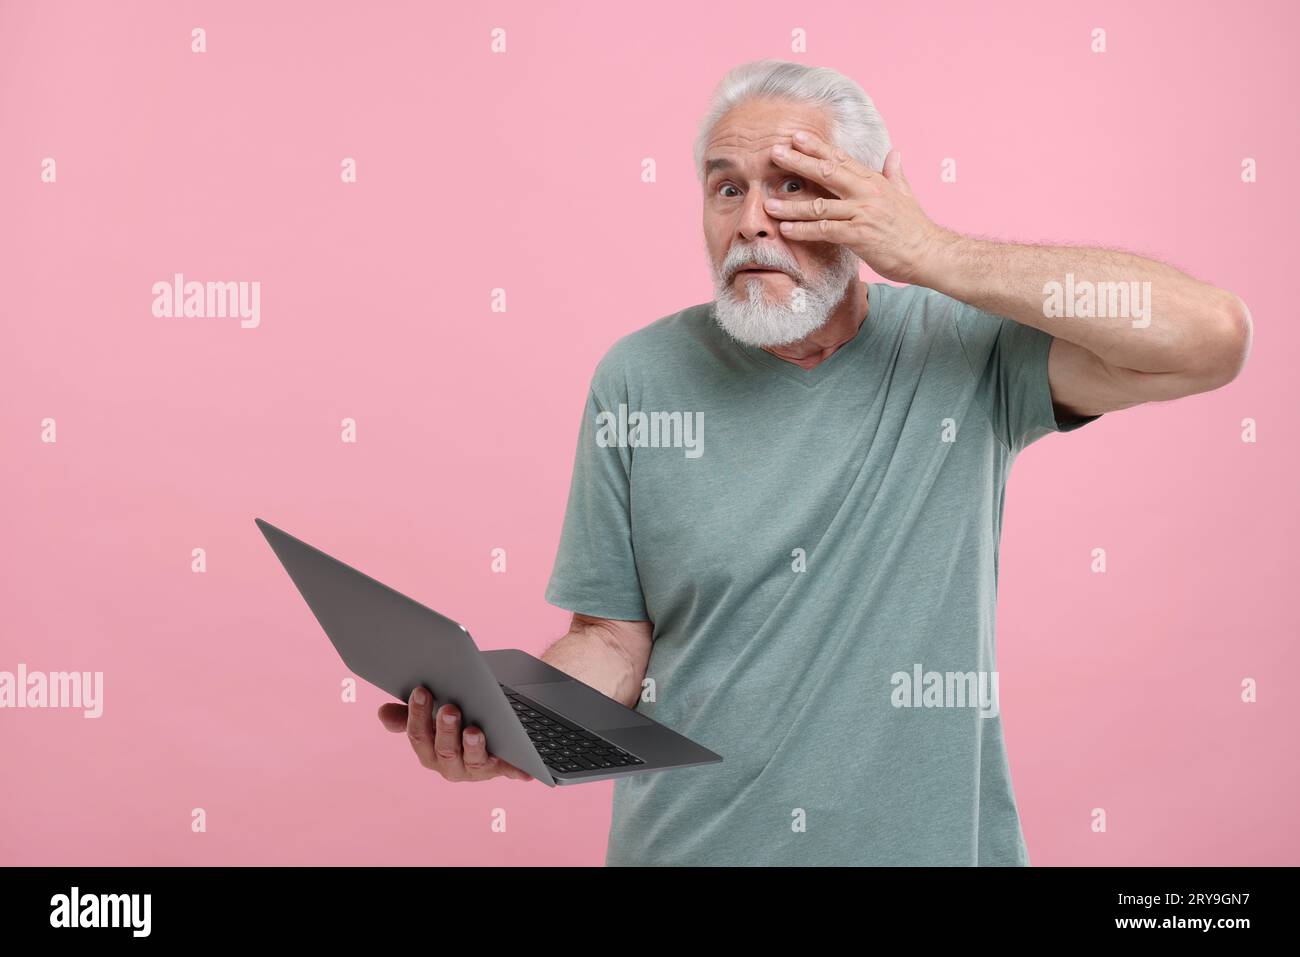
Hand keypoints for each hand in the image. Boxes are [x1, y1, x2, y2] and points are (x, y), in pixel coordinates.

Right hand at [378, 686, 532, 781]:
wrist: (487, 734)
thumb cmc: (454, 721)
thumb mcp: (430, 716)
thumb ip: (407, 715)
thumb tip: (383, 713)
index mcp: (429, 751)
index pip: (418, 736)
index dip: (417, 715)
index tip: (422, 691)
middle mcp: (450, 765)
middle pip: (444, 751)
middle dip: (446, 730)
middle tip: (450, 709)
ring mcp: (476, 768)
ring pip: (472, 761)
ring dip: (473, 746)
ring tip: (475, 730)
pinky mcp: (503, 768)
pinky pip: (510, 770)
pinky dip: (516, 769)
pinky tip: (523, 767)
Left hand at [764, 132, 952, 284]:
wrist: (930, 253)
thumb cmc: (914, 228)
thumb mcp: (905, 194)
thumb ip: (895, 173)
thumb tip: (894, 153)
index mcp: (874, 180)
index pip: (841, 159)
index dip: (818, 147)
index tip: (797, 137)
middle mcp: (867, 192)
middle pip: (827, 172)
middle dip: (799, 162)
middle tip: (774, 152)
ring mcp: (863, 213)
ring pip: (820, 205)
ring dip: (792, 205)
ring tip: (769, 203)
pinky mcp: (859, 236)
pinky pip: (826, 230)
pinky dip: (804, 230)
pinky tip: (786, 230)